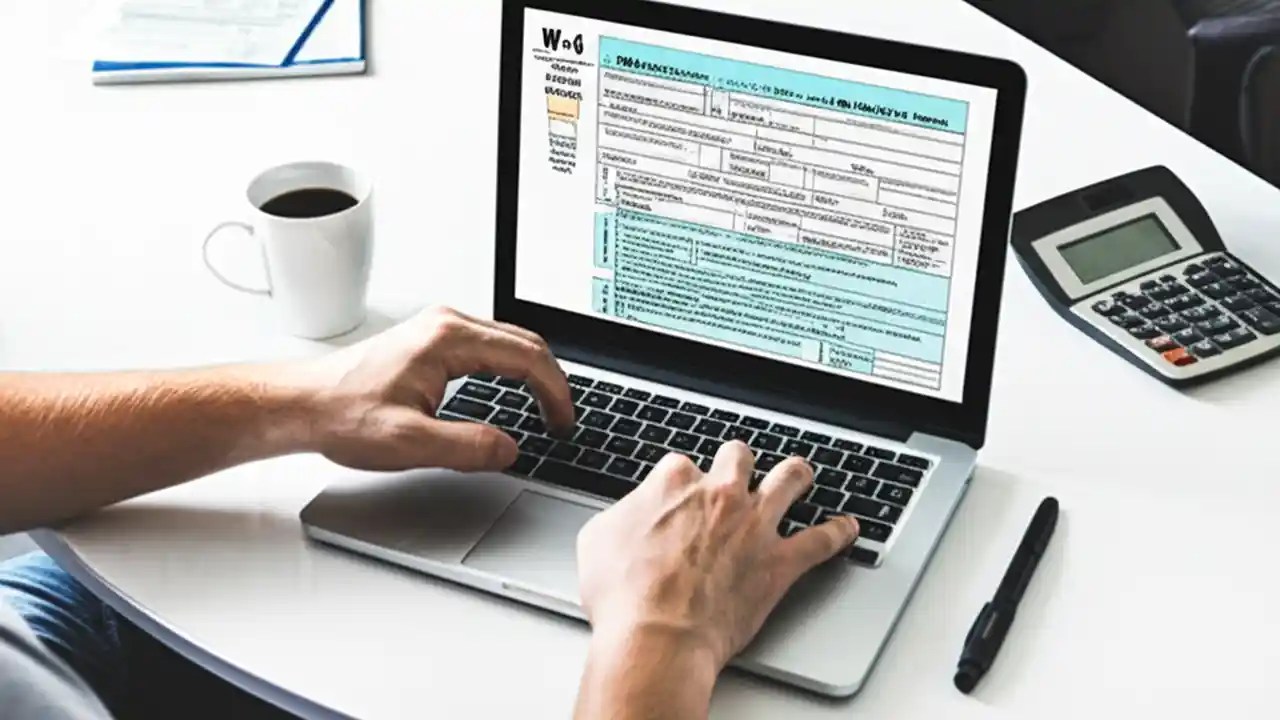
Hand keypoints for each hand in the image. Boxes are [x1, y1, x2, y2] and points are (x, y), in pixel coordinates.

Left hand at [299, 306, 573, 471]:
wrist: (302, 403)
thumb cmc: (343, 414)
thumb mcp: (409, 443)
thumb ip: (467, 448)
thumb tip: (510, 449)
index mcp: (448, 338)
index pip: (527, 356)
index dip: (555, 392)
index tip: (563, 422)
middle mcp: (446, 323)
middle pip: (524, 342)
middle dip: (551, 382)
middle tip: (561, 421)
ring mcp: (438, 327)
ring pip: (509, 342)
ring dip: (533, 374)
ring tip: (544, 410)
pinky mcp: (431, 339)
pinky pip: (489, 346)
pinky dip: (512, 369)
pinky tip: (512, 393)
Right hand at [576, 442, 859, 671]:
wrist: (657, 637)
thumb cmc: (623, 597)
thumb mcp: (597, 542)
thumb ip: (620, 515)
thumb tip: (627, 514)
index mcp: (672, 483)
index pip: (681, 465)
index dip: (682, 481)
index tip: (681, 494)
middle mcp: (719, 494)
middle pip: (738, 457)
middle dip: (738, 462)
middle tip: (738, 471)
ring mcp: (754, 524)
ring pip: (789, 479)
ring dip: (796, 476)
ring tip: (801, 475)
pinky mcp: (780, 561)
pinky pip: (822, 539)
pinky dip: (839, 532)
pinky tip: (847, 528)